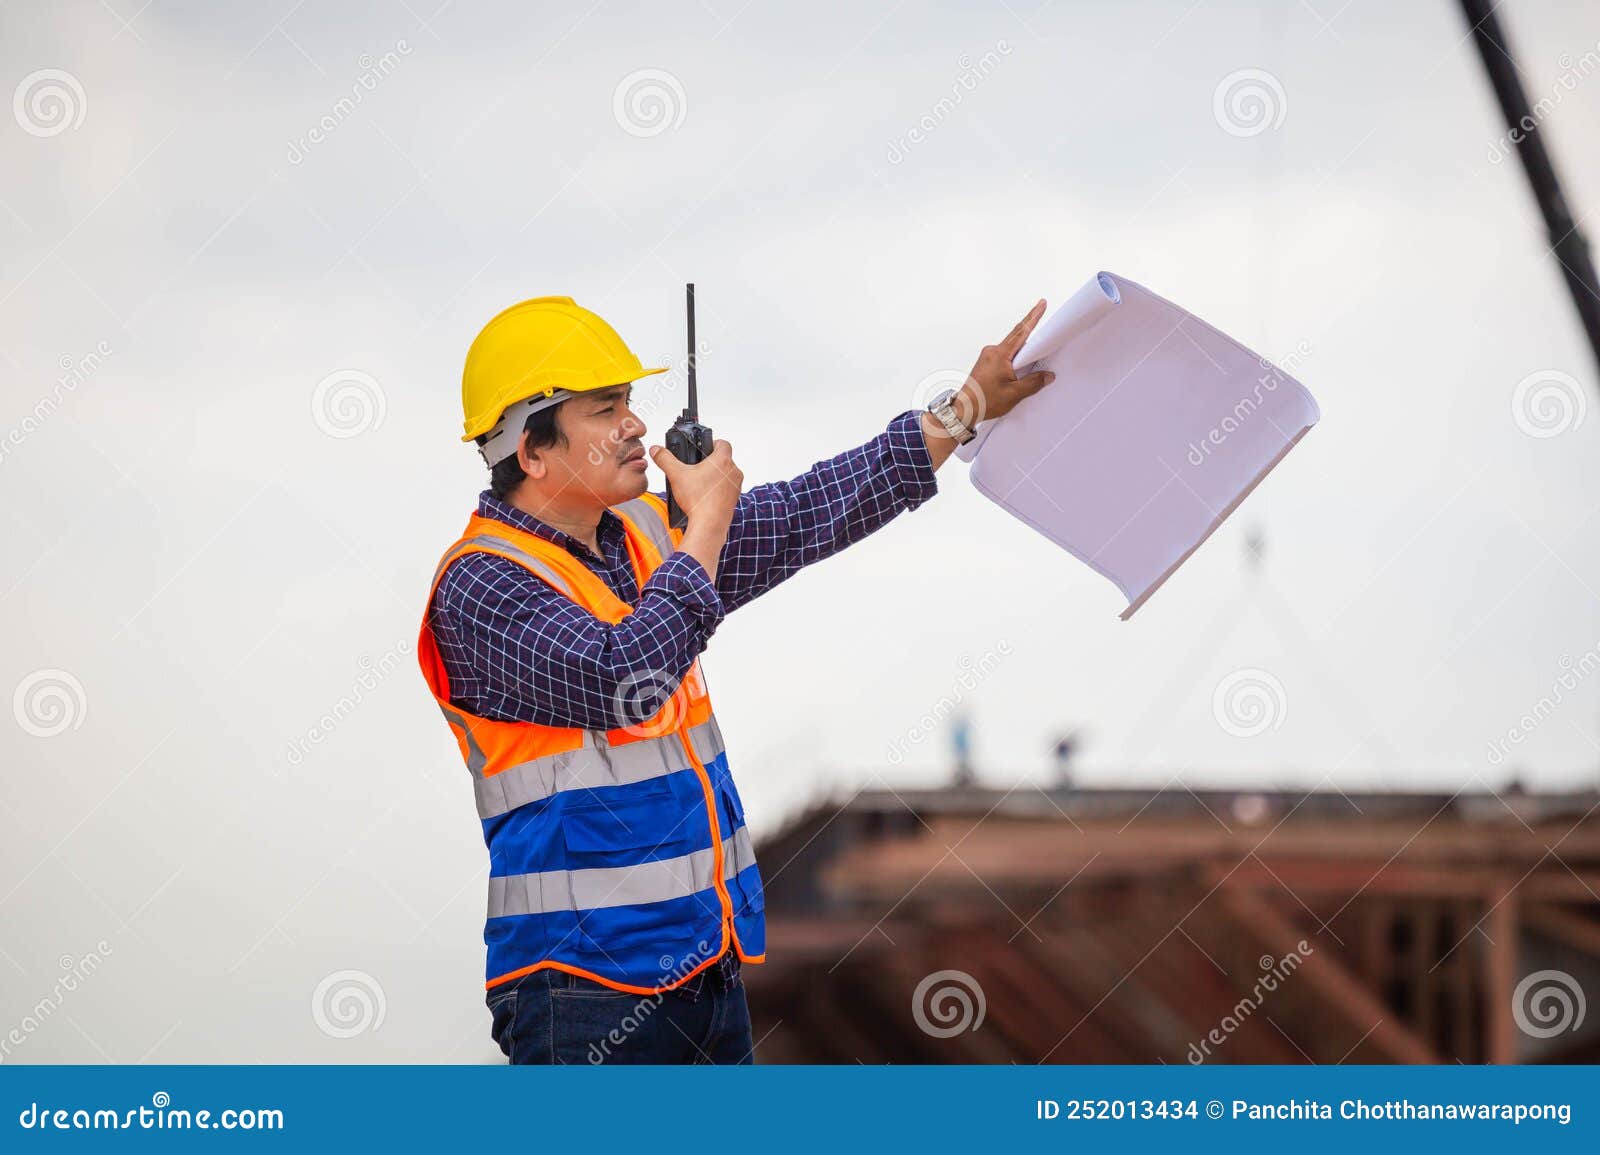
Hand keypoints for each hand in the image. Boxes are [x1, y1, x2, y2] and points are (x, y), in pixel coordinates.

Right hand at [649, 439, 742, 528]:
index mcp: (723, 460)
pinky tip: (704, 495)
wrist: (709, 524)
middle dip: (710, 462)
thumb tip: (656, 450)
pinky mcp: (734, 500)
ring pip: (726, 475)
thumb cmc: (698, 500)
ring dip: (715, 476)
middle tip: (697, 467)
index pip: (722, 443)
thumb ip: (665, 459)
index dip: (712, 443)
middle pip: (724, 459)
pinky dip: (717, 490)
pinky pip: (727, 489)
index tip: (702, 449)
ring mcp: (736, 487)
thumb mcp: (676, 475)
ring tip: (699, 483)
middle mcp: (734, 472)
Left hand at [951, 299, 1056, 430]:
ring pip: (1011, 347)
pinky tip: (1020, 365)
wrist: (965, 409)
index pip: (1021, 332)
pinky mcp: (986, 363)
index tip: (1042, 304)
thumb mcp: (1014, 394)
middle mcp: (992, 351)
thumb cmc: (985, 401)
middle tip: (1042, 314)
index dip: (1033, 317)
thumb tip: (1047, 375)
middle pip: (1016, 337)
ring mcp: (988, 356)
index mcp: (1000, 355)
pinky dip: (1014, 356)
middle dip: (1031, 327)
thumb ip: (1033, 383)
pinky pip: (1004, 355)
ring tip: (1035, 352)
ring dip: (1023, 347)